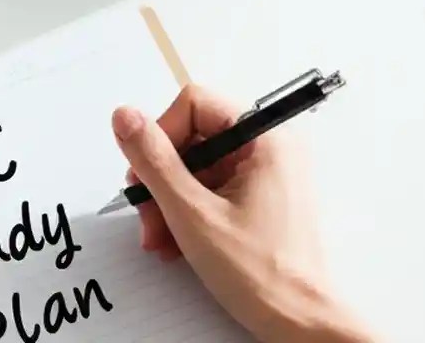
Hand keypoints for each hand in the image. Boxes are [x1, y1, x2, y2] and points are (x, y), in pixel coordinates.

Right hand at [112, 85, 373, 342]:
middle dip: (161, 177)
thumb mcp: (192, 212)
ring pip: (195, 167)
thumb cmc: (262, 274)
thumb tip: (125, 117)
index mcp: (266, 138)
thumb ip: (154, 160)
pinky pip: (208, 189)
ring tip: (160, 238)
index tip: (146, 171)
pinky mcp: (257, 197)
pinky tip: (174, 242)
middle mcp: (269, 147)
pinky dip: (185, 212)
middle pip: (192, 137)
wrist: (298, 324)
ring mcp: (263, 173)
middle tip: (146, 212)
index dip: (161, 135)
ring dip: (167, 201)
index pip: (195, 104)